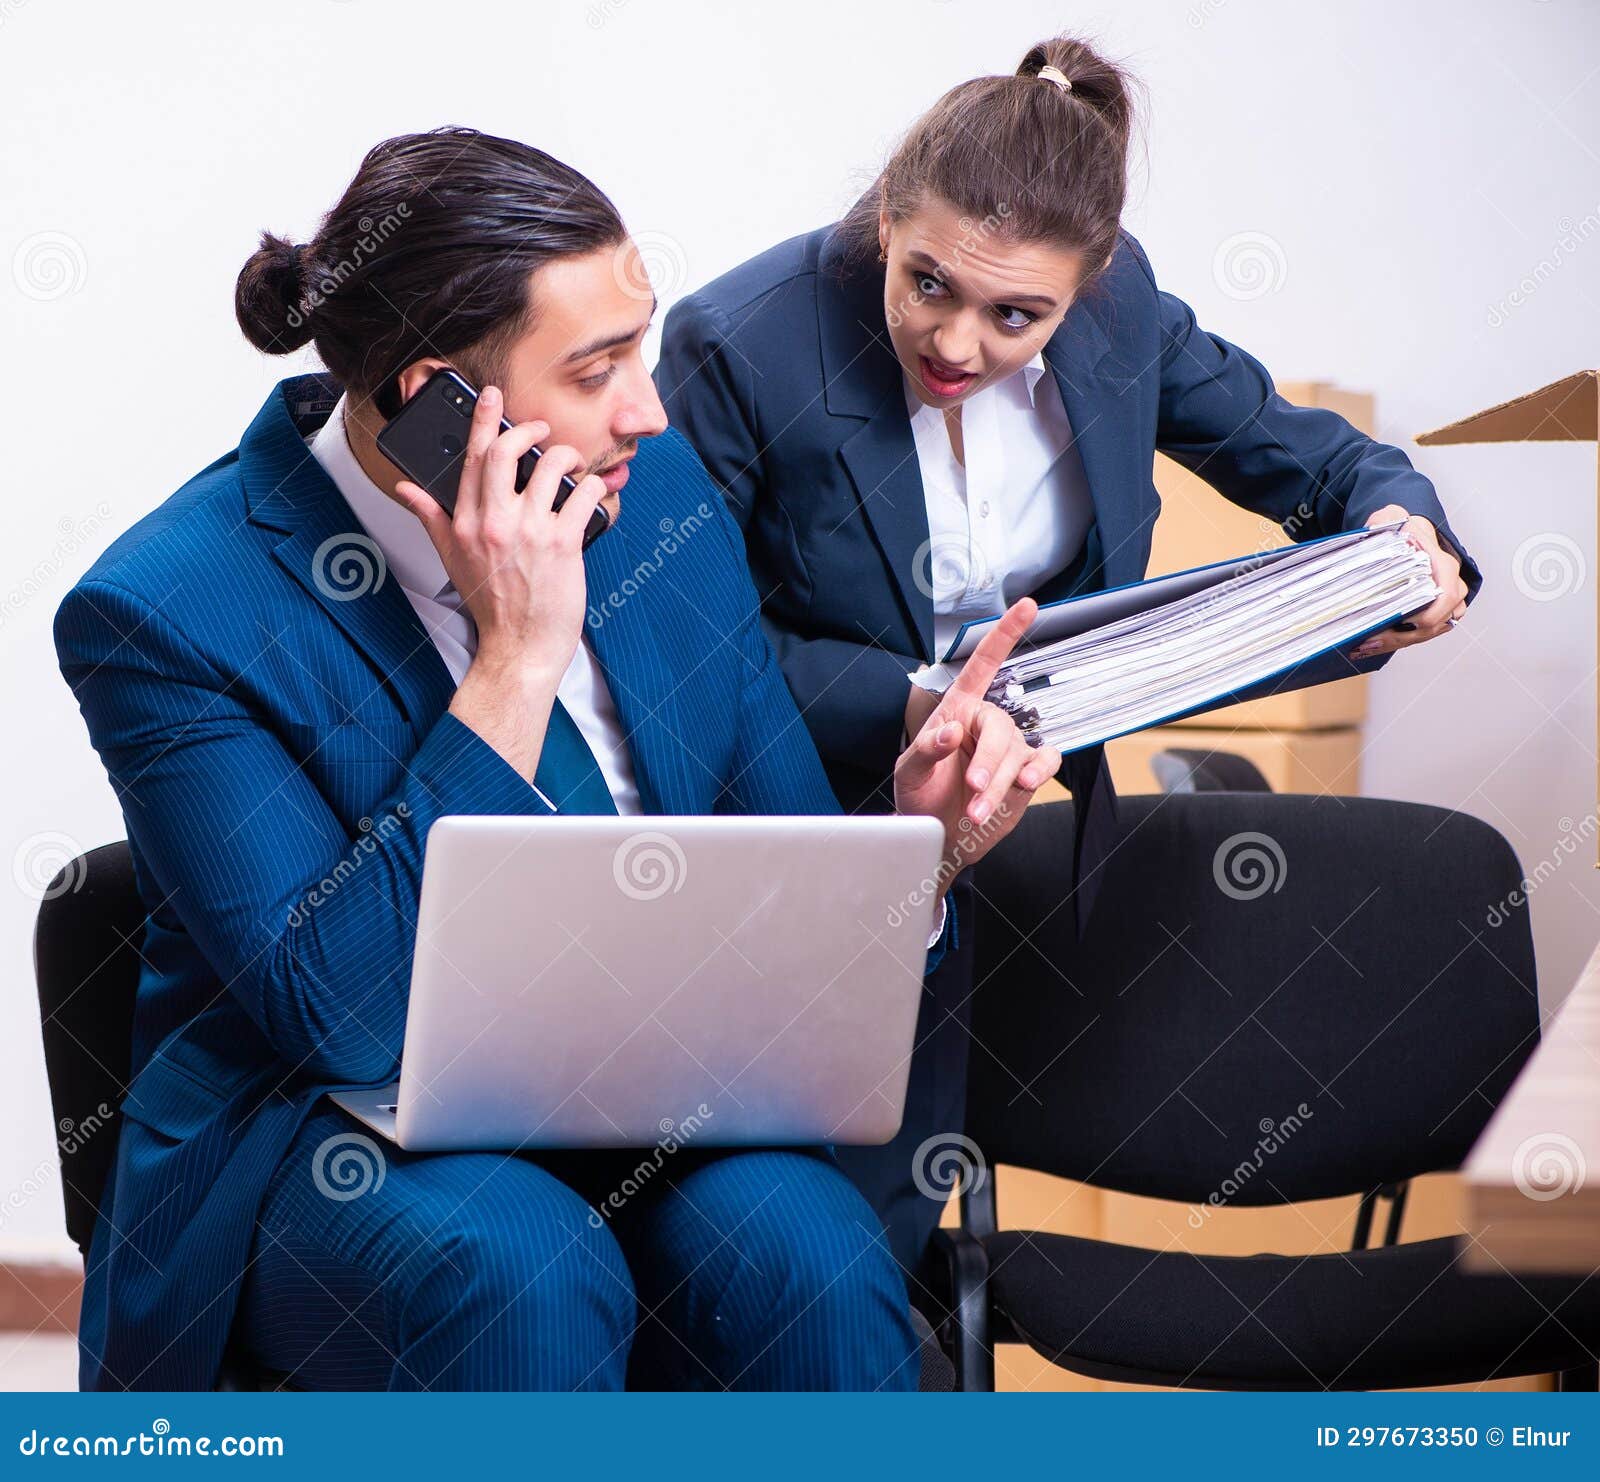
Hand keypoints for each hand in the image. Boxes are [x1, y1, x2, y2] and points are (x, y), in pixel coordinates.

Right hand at [390, 384, 607, 680]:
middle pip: (506, 452)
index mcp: (466, 523)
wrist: (520, 646)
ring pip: (551, 467)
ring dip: (566, 456)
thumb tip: (405, 488)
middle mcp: (495, 523)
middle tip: (540, 430)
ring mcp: (530, 532)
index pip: (471, 458)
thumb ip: (431, 517)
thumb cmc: (491, 604)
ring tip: (571, 464)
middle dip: (526, 429)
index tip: (491, 396)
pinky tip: (594, 492)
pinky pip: (584, 496)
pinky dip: (594, 487)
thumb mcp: (451, 558)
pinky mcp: (563, 544)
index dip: (482, 420)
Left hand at [893, 599, 1062, 896]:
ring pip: (1019, 753)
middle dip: (988, 762)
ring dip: (1000, 784)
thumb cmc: (920, 795)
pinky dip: (1041, 771)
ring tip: (976, 812)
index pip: (983, 665)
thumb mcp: (910, 772)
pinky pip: (1046, 761)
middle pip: (1001, 726)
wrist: (938, 836)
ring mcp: (1009, 748)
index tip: (1028, 605)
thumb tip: (951, 732)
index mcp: (957, 710)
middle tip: (971, 790)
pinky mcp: (1026, 772)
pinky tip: (1027, 784)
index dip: (1005, 634)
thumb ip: (928, 749)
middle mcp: (986, 724)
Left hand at [1350, 506, 1467, 659]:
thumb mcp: (1390, 518)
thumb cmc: (1403, 528)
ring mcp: (1445, 601)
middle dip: (1400, 637)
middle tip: (1368, 642)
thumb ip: (1383, 522)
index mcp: (1442, 563)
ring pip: (1427, 632)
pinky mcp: (1433, 612)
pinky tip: (1370, 644)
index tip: (1407, 625)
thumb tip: (1373, 531)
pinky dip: (1397, 641)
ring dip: (1396, 643)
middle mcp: (1450, 584)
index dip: (1431, 614)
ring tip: (1363, 648)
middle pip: (1434, 622)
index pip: (1447, 594)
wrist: (1410, 532)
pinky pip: (1420, 633)